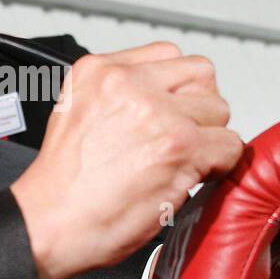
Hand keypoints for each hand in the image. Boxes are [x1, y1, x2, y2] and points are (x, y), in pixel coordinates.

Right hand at [11, 43, 243, 278]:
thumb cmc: (61, 186)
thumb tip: (161, 100)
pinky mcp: (180, 146)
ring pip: (219, 109)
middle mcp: (128, 84)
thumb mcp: (75, 113)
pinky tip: (193, 176)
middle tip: (183, 137)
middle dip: (198, 108)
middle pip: (200, 76)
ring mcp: (157, 113)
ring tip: (183, 160)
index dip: (177, 88)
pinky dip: (220, 165)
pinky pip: (229, 145)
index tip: (173, 110)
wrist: (50, 223)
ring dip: (210, 137)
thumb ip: (116, 96)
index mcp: (98, 71)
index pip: (168, 55)